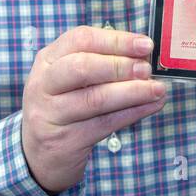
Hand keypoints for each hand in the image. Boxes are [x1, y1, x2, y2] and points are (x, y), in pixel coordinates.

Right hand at [21, 26, 166, 193]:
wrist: (38, 155)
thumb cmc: (64, 107)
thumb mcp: (70, 79)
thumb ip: (101, 63)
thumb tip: (145, 54)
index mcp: (47, 60)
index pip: (80, 39)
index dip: (116, 40)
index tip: (146, 44)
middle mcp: (43, 84)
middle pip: (82, 67)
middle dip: (120, 66)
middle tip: (147, 68)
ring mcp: (50, 114)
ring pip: (95, 99)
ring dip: (132, 92)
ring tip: (157, 89)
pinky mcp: (64, 140)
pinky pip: (104, 124)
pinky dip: (132, 113)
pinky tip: (151, 106)